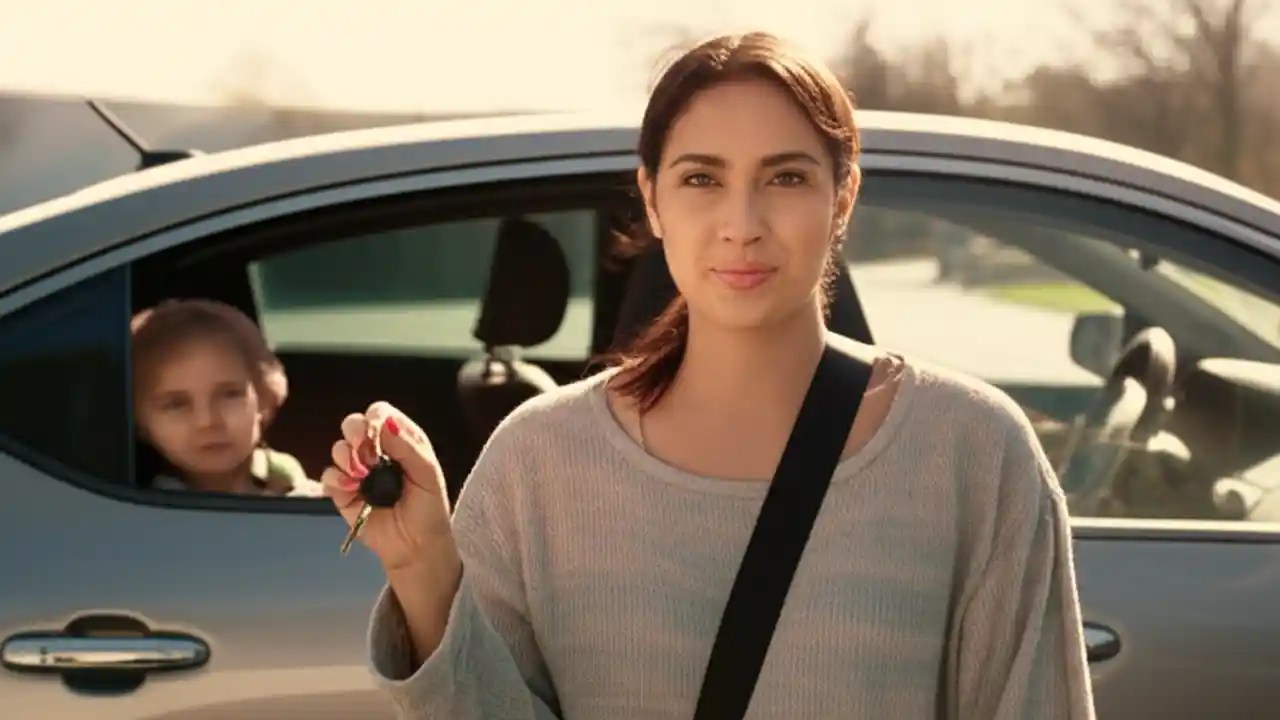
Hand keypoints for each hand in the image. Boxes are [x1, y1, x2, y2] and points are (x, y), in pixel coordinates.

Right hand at [322, 402, 455, 573]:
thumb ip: (409, 446)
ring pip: (338, 448)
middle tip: (367, 452)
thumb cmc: (428, 508)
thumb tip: (386, 420)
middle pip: (353, 424)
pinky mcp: (342, 494)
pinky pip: (329, 476)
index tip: (378, 431)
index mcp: (399, 442)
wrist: (416, 548)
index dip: (375, 417)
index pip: (380, 414)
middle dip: (356, 432)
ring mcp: (357, 472)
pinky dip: (337, 479)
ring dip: (348, 457)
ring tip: (364, 476)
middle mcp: (376, 452)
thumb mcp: (428, 474)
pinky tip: (352, 489)